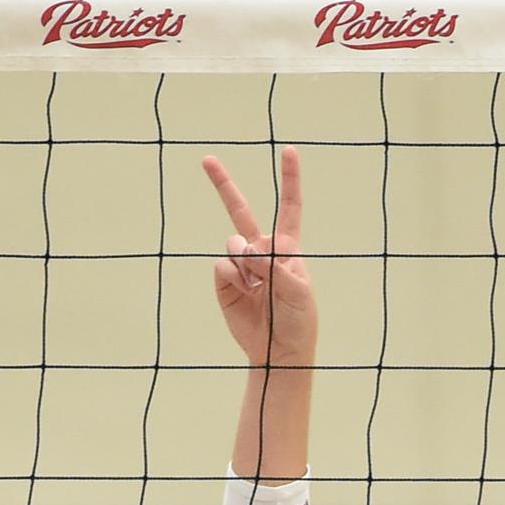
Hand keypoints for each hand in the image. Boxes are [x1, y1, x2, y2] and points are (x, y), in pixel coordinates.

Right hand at [203, 145, 316, 368]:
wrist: (278, 353)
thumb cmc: (298, 322)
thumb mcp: (298, 292)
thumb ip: (275, 266)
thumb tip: (245, 249)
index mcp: (287, 248)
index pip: (289, 207)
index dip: (289, 179)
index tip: (290, 151)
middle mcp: (262, 251)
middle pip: (240, 211)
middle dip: (223, 185)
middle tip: (207, 159)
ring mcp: (241, 266)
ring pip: (233, 244)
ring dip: (245, 262)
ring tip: (257, 288)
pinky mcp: (225, 281)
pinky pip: (223, 266)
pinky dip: (233, 277)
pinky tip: (244, 293)